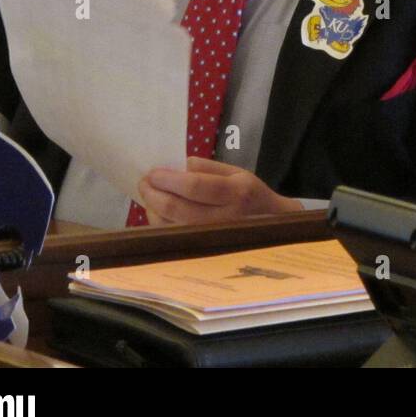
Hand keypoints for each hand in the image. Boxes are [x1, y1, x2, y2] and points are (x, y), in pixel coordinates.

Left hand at [136, 156, 304, 225]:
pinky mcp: (203, 248)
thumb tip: (176, 167)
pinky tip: (157, 209)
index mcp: (236, 193)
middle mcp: (225, 219)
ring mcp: (213, 237)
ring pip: (171, 226)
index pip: (195, 187)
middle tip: (144, 181)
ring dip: (152, 208)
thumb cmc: (250, 194)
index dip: (169, 179)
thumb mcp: (236, 172)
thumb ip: (206, 167)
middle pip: (178, 209)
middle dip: (154, 193)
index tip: (153, 172)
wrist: (271, 225)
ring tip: (149, 193)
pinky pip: (172, 236)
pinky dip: (159, 221)